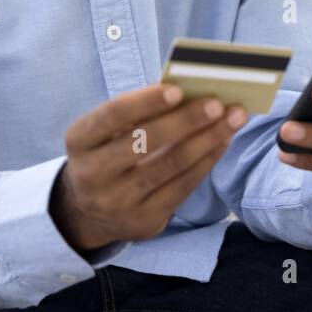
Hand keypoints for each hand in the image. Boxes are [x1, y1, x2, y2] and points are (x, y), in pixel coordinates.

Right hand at [51, 83, 248, 252]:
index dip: (146, 102)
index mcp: (79, 140)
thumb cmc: (106, 152)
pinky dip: (206, 161)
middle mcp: (92, 174)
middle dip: (187, 120)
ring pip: (171, 165)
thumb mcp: (105, 131)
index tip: (179, 89)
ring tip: (233, 119)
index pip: (112, 116)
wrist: (87, 211)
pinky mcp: (143, 221)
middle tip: (218, 104)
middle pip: (146, 142)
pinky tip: (221, 142)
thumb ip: (138, 112)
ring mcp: (117, 202)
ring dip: (207, 139)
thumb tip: (189, 90)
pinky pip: (183, 187)